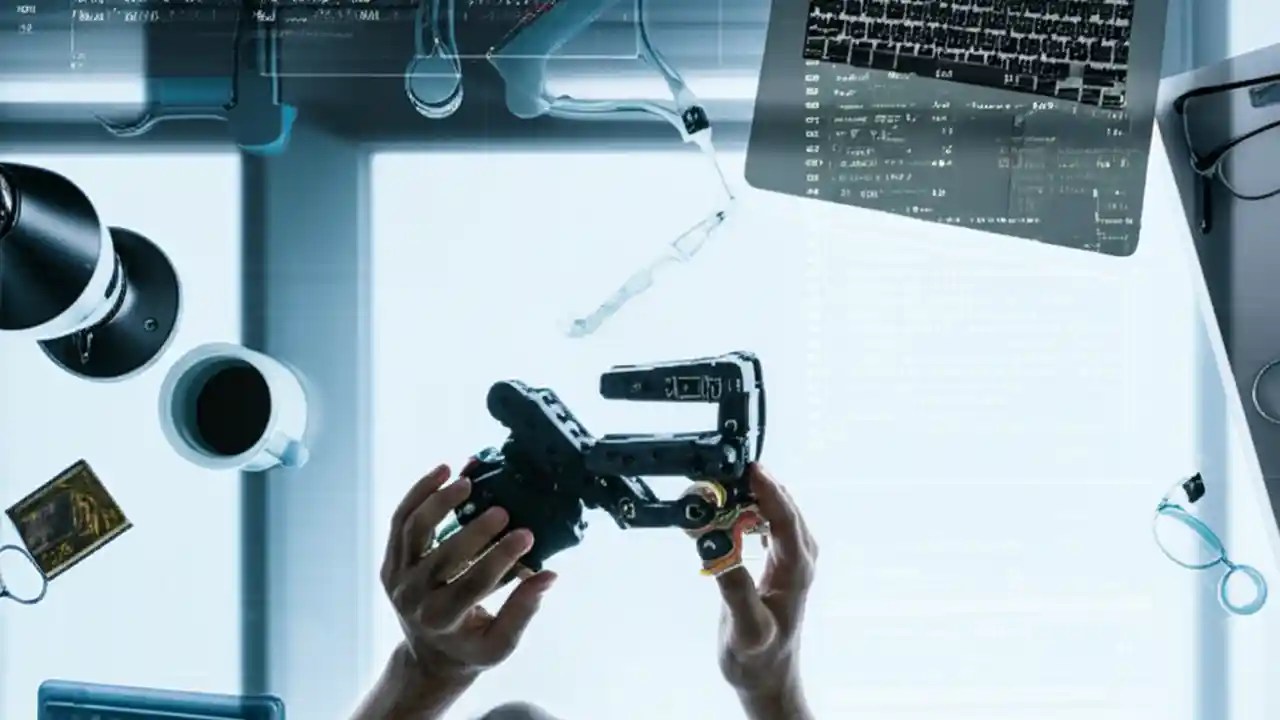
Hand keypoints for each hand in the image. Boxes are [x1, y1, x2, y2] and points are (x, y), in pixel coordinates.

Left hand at [380, 464, 557, 680]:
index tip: (527, 534)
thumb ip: (523, 610)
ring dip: (439, 502)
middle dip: (475, 531)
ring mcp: (398, 576)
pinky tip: (442, 472)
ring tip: (467, 482)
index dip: (501, 558)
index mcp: (442, 620)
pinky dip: (419, 494)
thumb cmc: (472, 647)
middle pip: (443, 557)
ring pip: (413, 531)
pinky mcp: (392, 560)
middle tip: (504, 511)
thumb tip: (549, 575)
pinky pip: (401, 521)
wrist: (429, 656)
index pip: (473, 584)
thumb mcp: (501, 644)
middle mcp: (413, 598)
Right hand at [715, 464, 817, 696]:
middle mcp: (798, 559)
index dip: (769, 491)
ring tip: (720, 489)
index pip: (786, 519)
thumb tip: (717, 545)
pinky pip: (767, 526)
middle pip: (783, 508)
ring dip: (750, 498)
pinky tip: (728, 513)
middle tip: (724, 471)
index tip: (750, 468)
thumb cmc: (758, 657)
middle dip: (756, 486)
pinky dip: (747, 514)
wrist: (766, 675)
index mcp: (796, 570)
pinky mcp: (777, 562)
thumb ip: (733, 588)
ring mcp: (790, 560)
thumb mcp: (745, 627)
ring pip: (775, 513)